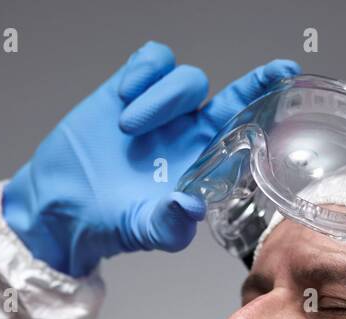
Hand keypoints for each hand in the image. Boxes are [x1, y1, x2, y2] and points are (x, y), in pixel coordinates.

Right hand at [2, 41, 298, 276]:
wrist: (60, 206)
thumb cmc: (109, 223)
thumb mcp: (142, 231)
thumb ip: (168, 224)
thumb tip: (188, 206)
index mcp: (200, 162)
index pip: (243, 125)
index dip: (264, 97)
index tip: (286, 72)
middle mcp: (186, 132)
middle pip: (221, 94)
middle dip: (232, 87)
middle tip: (198, 107)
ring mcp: (159, 109)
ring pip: (184, 79)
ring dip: (160, 99)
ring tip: (129, 128)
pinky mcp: (127, 90)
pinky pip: (152, 61)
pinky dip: (142, 74)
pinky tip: (123, 99)